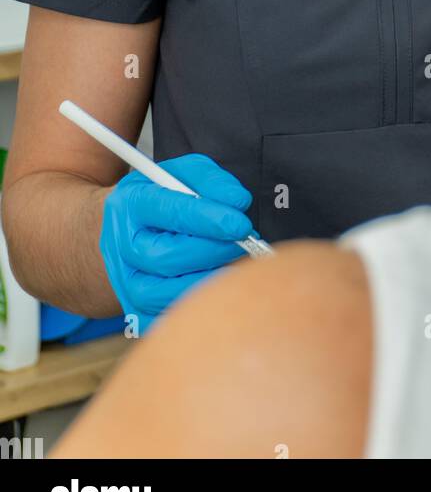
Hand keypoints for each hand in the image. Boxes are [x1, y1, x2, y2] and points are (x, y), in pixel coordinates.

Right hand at [100, 153, 256, 332]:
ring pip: (167, 293)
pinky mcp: (134, 311)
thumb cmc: (163, 199)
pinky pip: (169, 317)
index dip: (208, 219)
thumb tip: (238, 201)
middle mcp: (122, 245)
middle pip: (167, 257)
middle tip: (246, 242)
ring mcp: (125, 282)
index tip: (240, 224)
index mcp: (130, 203)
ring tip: (235, 263)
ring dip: (210, 279)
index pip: (169, 211)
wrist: (125, 232)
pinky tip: (217, 285)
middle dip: (214, 251)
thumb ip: (211, 181)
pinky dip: (198, 304)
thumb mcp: (183, 174)